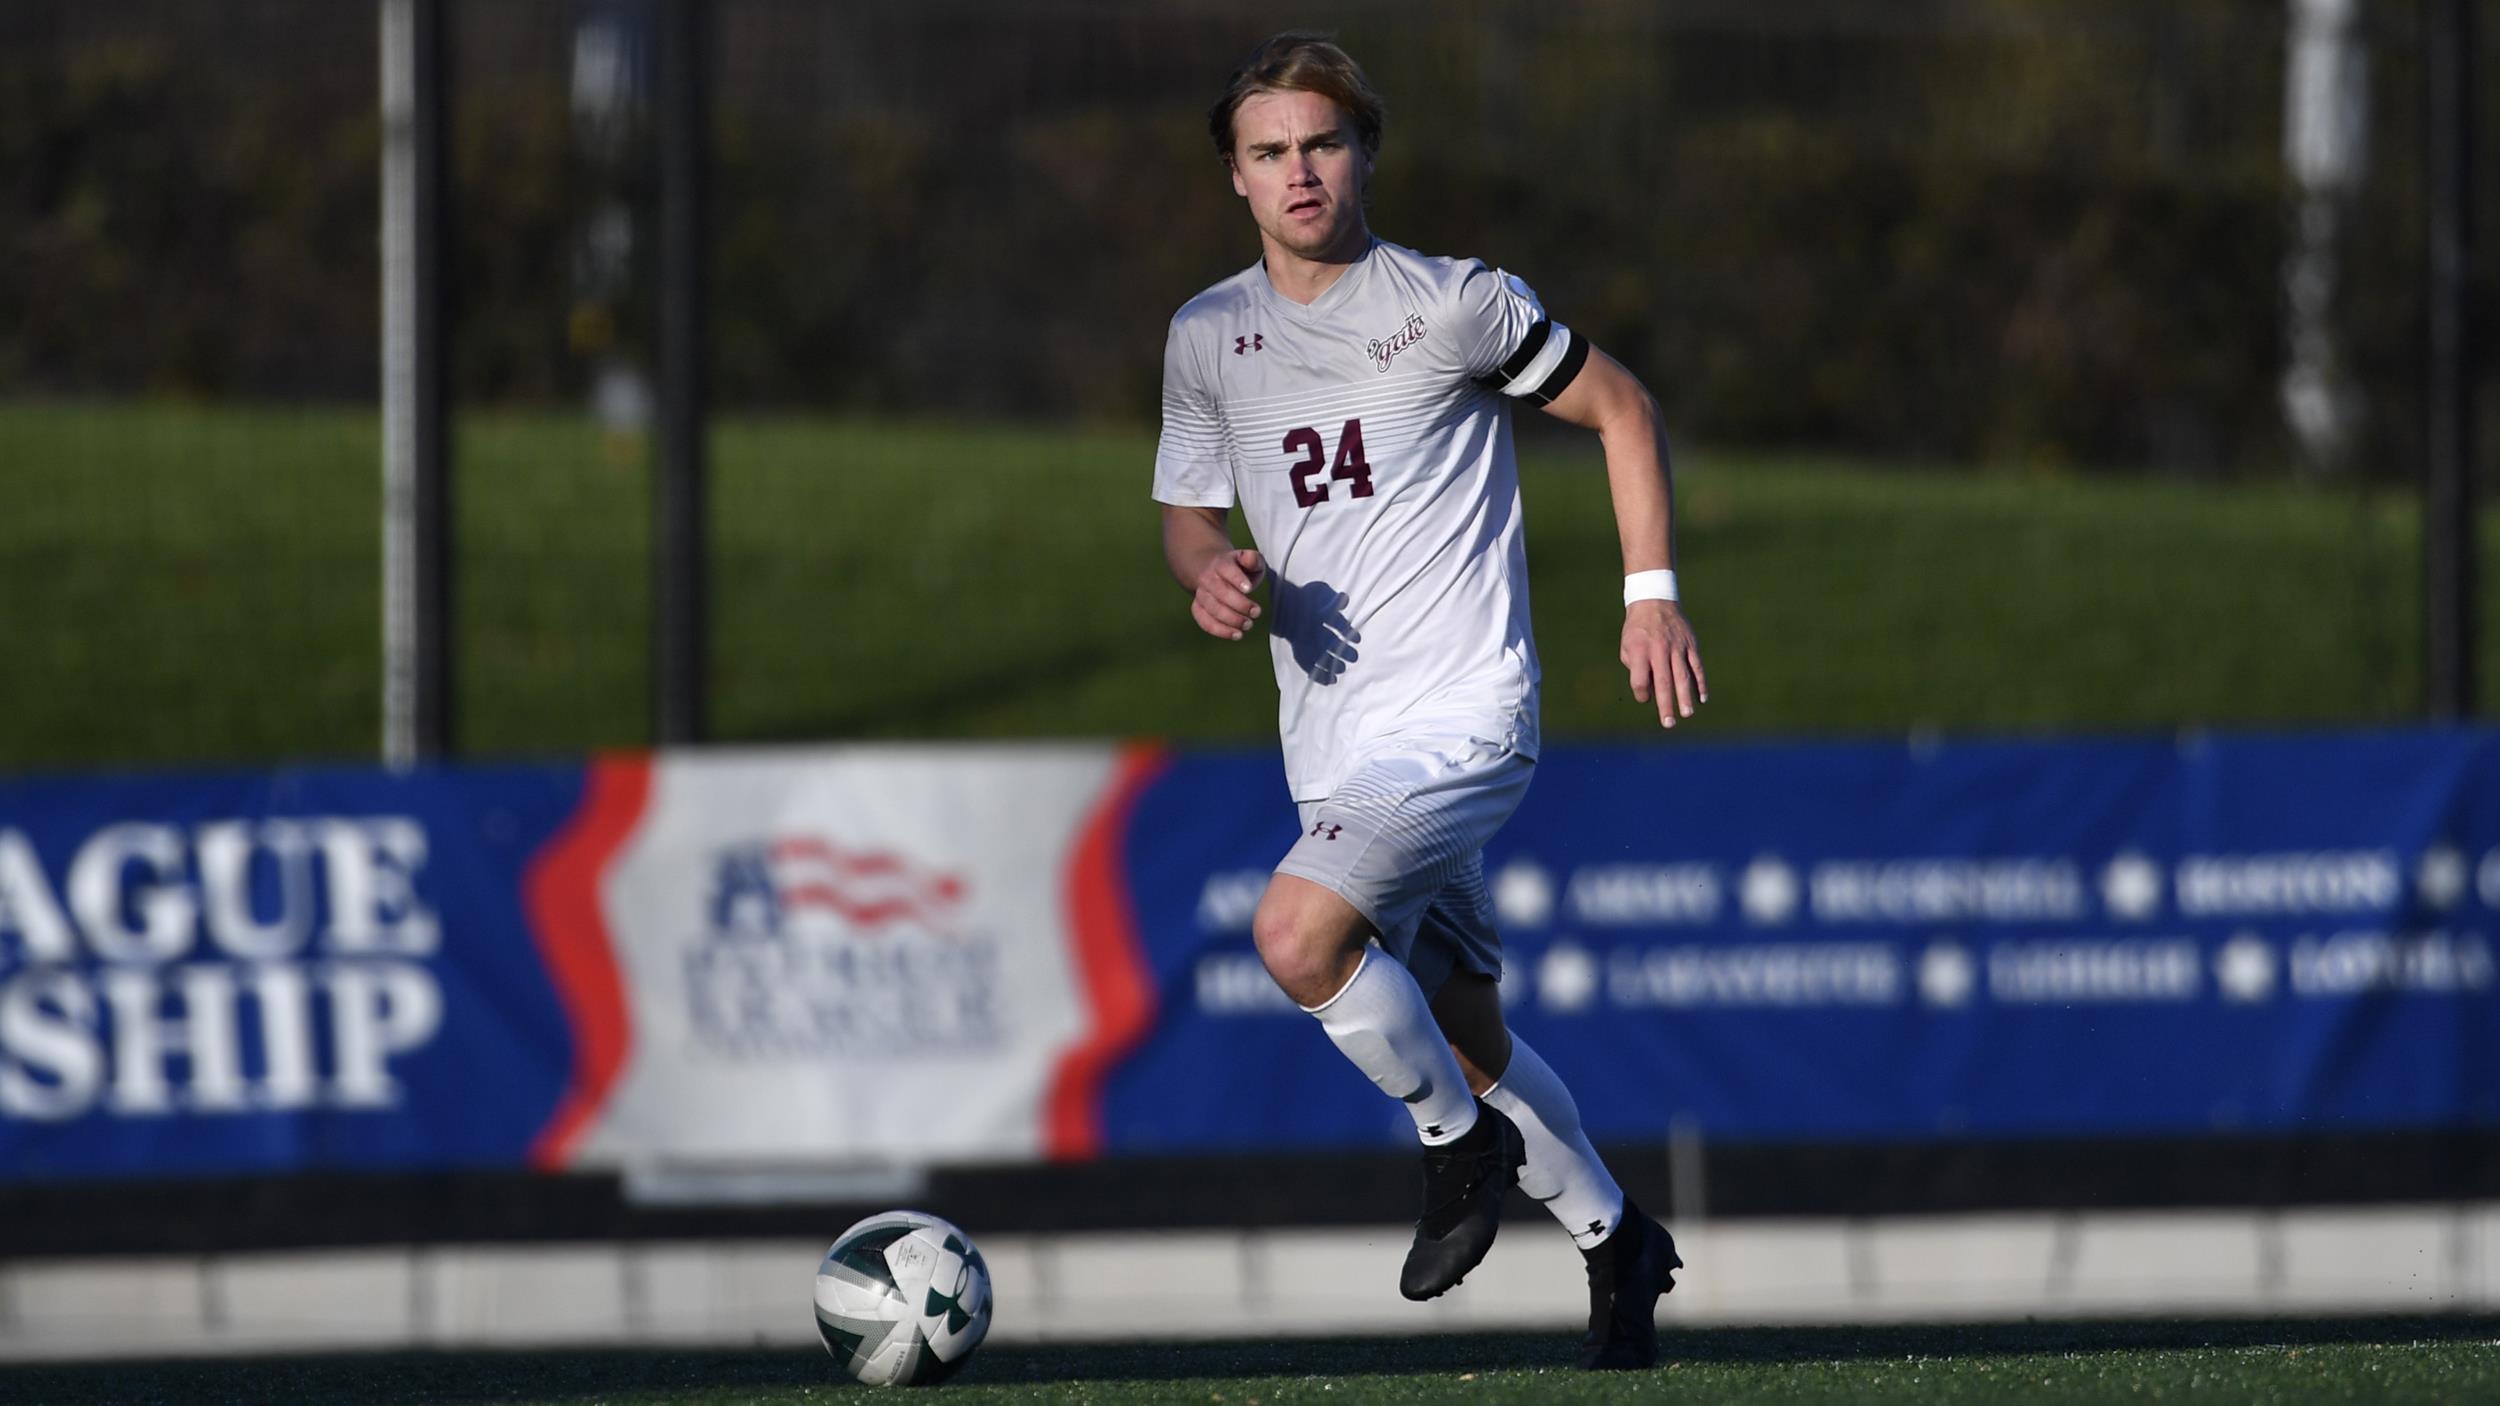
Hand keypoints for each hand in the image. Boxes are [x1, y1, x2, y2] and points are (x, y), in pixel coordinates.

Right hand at [1190, 548, 1265, 639]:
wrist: (1212, 571)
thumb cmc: (1238, 568)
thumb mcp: (1249, 560)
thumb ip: (1252, 559)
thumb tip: (1249, 559)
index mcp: (1221, 563)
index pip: (1227, 569)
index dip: (1237, 579)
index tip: (1249, 589)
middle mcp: (1208, 578)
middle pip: (1220, 592)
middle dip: (1239, 604)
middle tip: (1256, 612)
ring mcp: (1201, 594)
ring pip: (1212, 608)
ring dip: (1231, 619)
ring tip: (1248, 625)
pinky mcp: (1198, 608)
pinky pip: (1204, 621)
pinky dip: (1219, 630)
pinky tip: (1236, 634)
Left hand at [1622, 600, 1705, 727]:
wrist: (1655, 601)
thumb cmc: (1637, 630)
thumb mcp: (1627, 646)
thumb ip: (1636, 669)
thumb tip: (1650, 691)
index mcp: (1640, 650)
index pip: (1639, 679)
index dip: (1641, 692)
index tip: (1644, 696)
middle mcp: (1659, 649)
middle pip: (1663, 681)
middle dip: (1666, 704)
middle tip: (1668, 723)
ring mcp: (1677, 647)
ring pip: (1683, 675)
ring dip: (1685, 696)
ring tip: (1686, 714)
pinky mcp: (1690, 644)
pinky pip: (1697, 666)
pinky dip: (1700, 683)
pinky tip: (1702, 698)